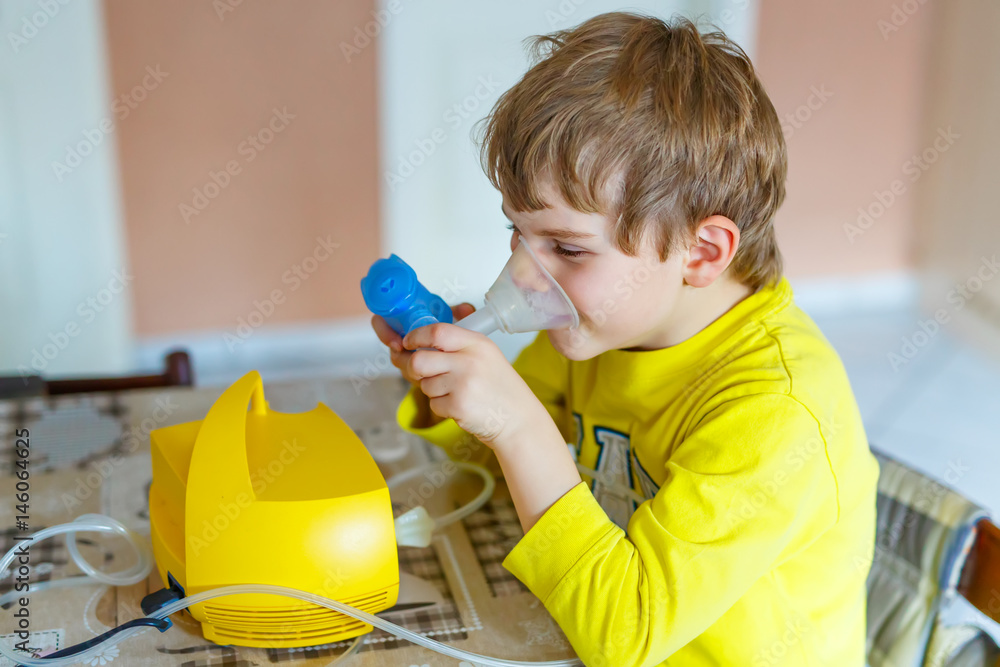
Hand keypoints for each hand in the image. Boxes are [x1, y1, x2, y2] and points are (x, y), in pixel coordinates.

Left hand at [400, 322, 544, 448]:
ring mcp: (464, 384)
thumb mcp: (485, 355)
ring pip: (425, 384)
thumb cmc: (498, 388)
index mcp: (477, 343)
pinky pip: (433, 404)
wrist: (517, 419)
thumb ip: (455, 346)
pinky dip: (441, 407)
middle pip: (420, 360)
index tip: (408, 342)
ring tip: (454, 392)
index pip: (437, 331)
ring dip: (432, 390)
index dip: (416, 336)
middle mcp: (470, 361)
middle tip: (417, 373)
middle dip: (411, 368)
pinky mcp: (458, 406)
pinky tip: (459, 406)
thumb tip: (411, 344)